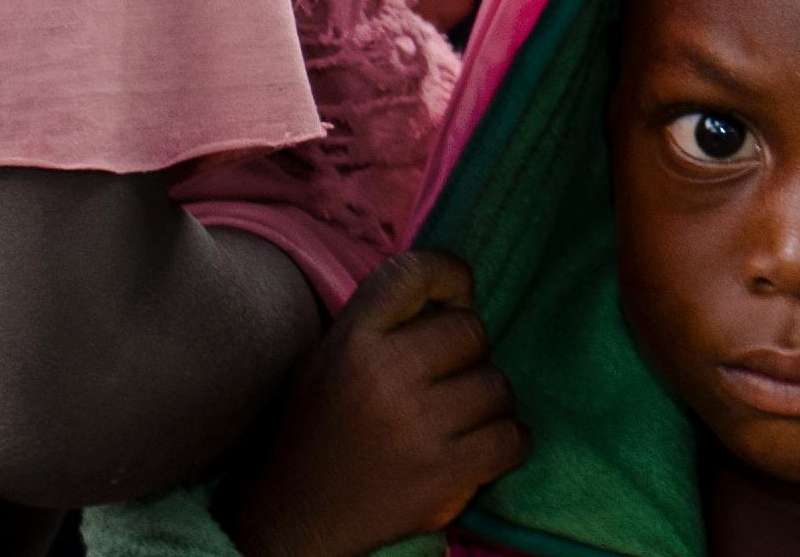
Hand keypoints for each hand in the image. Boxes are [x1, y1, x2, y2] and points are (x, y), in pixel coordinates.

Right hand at [222, 255, 523, 556]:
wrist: (287, 527)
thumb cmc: (316, 437)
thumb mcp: (327, 365)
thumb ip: (384, 326)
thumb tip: (462, 295)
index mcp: (350, 342)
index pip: (414, 272)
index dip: (450, 275)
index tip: (457, 296)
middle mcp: (384, 376)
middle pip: (472, 331)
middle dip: (467, 357)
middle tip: (442, 385)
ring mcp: (415, 426)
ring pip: (497, 386)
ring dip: (487, 406)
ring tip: (452, 424)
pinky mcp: (442, 474)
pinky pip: (512, 437)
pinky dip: (507, 443)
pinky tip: (482, 450)